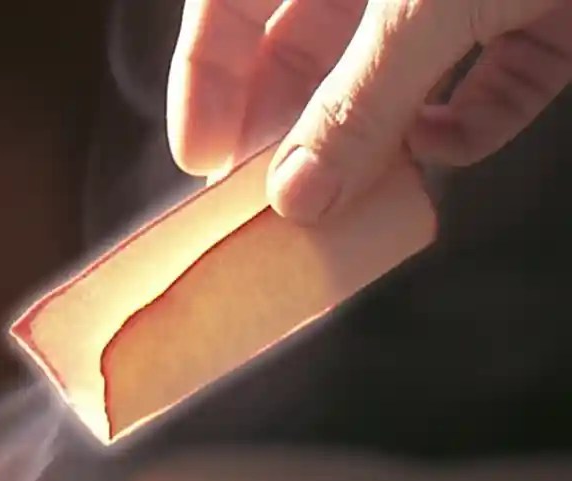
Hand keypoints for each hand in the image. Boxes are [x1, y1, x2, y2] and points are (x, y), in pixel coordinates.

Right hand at [167, 0, 571, 223]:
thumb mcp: (420, 7)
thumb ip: (354, 104)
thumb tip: (295, 199)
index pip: (231, 3)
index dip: (207, 76)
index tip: (203, 159)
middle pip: (308, 48)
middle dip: (292, 124)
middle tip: (274, 198)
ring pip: (394, 76)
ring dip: (375, 139)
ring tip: (352, 198)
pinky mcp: (539, 15)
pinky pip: (488, 84)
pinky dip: (469, 125)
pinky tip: (444, 151)